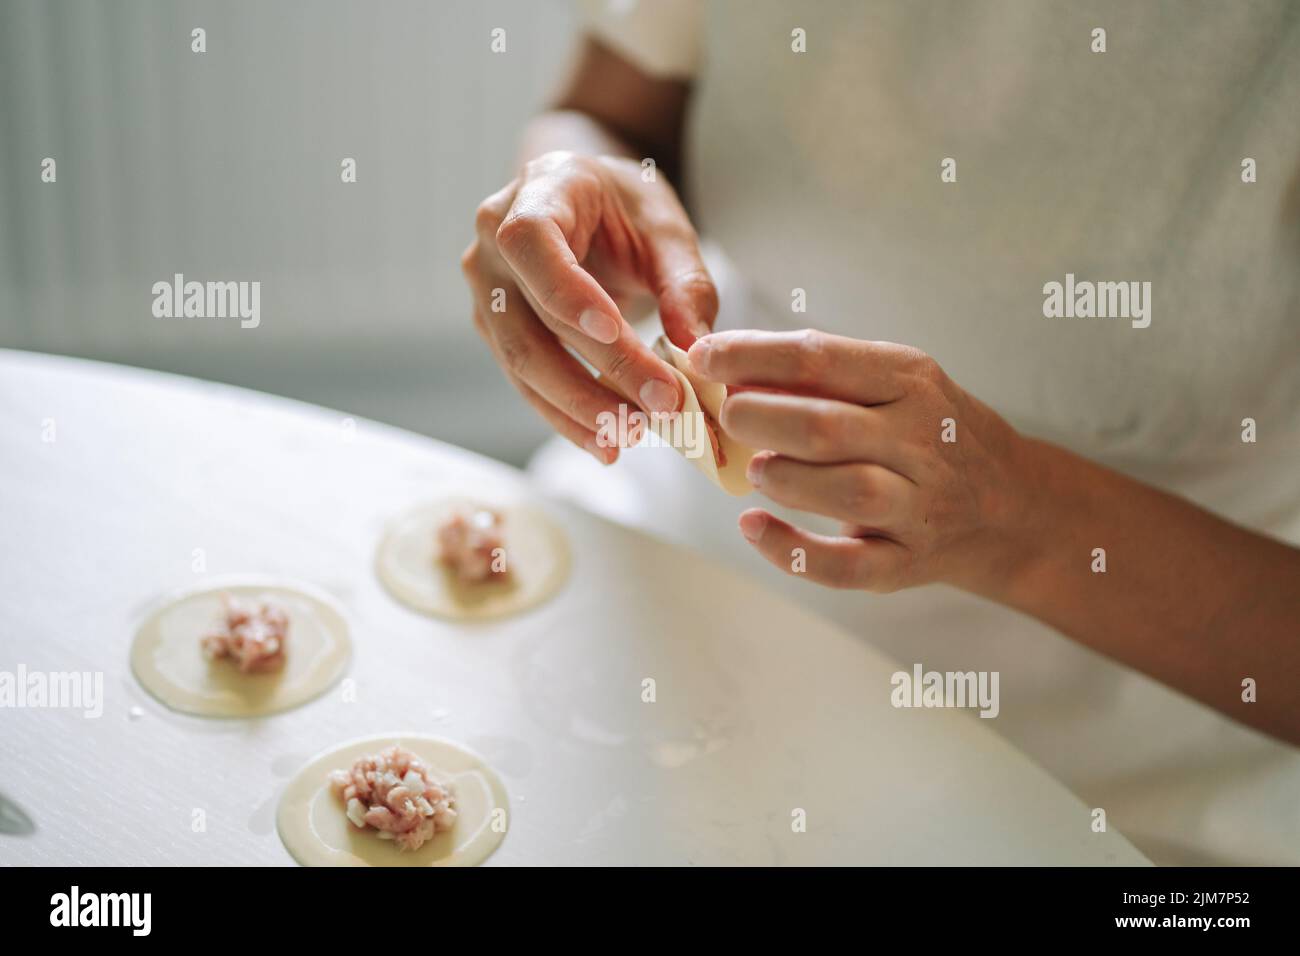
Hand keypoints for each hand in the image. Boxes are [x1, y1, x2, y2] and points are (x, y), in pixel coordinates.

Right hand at [461, 151, 718, 461]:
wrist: (585, 205)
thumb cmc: (625, 209)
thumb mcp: (666, 227)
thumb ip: (685, 283)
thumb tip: (695, 350)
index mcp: (538, 193)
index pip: (532, 242)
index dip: (566, 291)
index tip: (614, 332)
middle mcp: (493, 246)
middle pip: (531, 321)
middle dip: (595, 373)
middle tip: (657, 407)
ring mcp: (487, 295)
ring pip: (522, 363)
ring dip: (579, 408)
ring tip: (632, 435)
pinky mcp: (498, 335)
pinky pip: (526, 384)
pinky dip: (567, 417)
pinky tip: (605, 442)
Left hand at [689, 329, 1034, 593]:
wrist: (1008, 504)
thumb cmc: (925, 430)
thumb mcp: (893, 382)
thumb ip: (821, 374)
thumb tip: (725, 364)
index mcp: (910, 380)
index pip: (821, 358)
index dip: (752, 356)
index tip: (703, 356)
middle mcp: (921, 440)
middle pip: (828, 427)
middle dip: (761, 417)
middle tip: (727, 415)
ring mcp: (919, 506)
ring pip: (846, 492)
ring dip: (784, 477)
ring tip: (753, 468)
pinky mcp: (907, 563)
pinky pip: (847, 566)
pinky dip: (793, 551)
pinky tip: (753, 527)